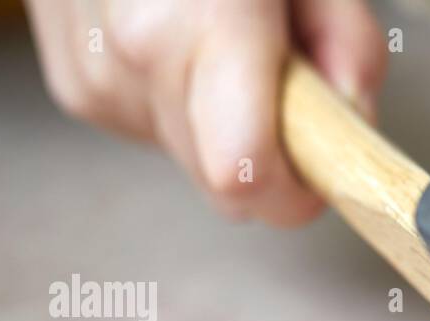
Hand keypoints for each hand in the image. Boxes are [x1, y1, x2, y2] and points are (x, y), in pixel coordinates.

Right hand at [24, 0, 386, 224]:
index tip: (323, 163)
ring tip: (220, 33)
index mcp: (201, 21)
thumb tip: (353, 120)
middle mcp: (134, 53)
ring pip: (192, 158)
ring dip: (223, 118)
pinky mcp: (76, 86)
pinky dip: (181, 98)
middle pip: (225, 181)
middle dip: (269, 144)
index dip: (295, 189)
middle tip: (278, 65)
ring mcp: (95, 74)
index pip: (242, 176)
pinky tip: (181, 35)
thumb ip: (347, 43)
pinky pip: (154, 129)